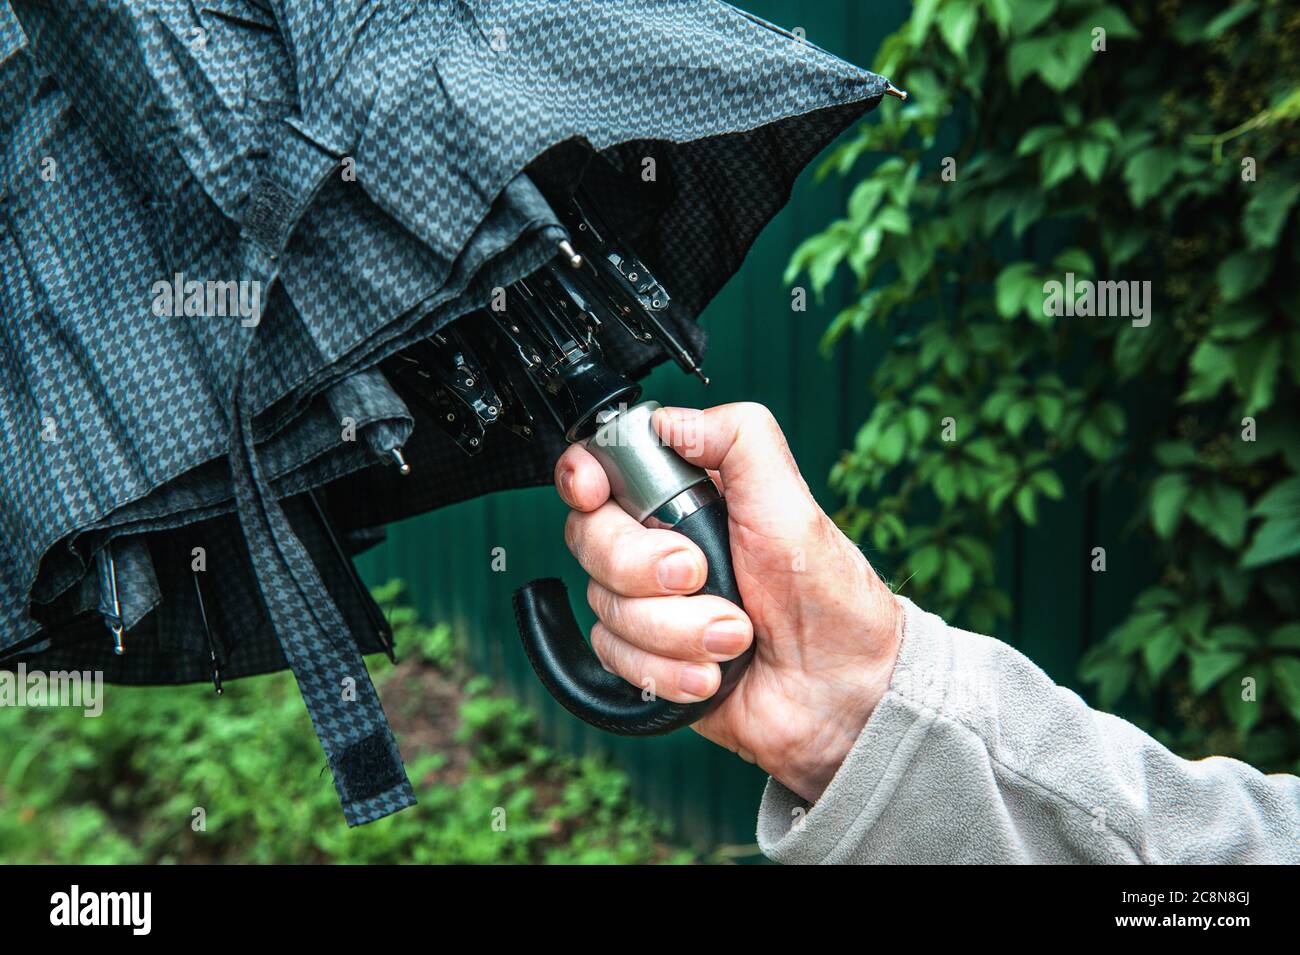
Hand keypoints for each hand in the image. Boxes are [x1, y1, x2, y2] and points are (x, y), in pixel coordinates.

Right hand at [554, 402, 902, 801]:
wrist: (842, 692)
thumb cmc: (829, 598)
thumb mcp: (791, 502)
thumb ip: (738, 441)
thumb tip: (667, 418)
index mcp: (686, 496)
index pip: (602, 468)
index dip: (584, 476)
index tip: (594, 492)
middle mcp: (658, 546)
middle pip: (591, 538)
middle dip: (644, 566)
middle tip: (701, 574)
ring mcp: (650, 605)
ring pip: (603, 604)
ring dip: (675, 629)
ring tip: (735, 636)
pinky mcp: (647, 658)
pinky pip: (613, 657)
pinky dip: (667, 670)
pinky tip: (712, 672)